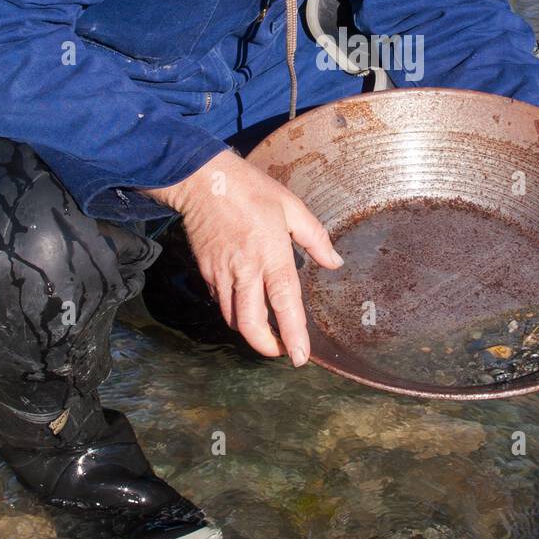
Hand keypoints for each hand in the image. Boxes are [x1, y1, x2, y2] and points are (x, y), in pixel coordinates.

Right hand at [143, 150, 341, 364]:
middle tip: (282, 349)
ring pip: (232, 318)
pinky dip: (233, 311)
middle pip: (251, 324)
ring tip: (267, 332)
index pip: (284, 303)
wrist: (203, 181)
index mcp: (270, 254)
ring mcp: (222, 273)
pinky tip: (246, 305)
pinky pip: (220, 302)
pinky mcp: (207, 271)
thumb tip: (334, 263)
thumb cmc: (251, 190)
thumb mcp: (292, 207)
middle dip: (267, 346)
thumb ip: (316, 238)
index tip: (299, 357)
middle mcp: (245, 270)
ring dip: (250, 331)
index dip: (293, 334)